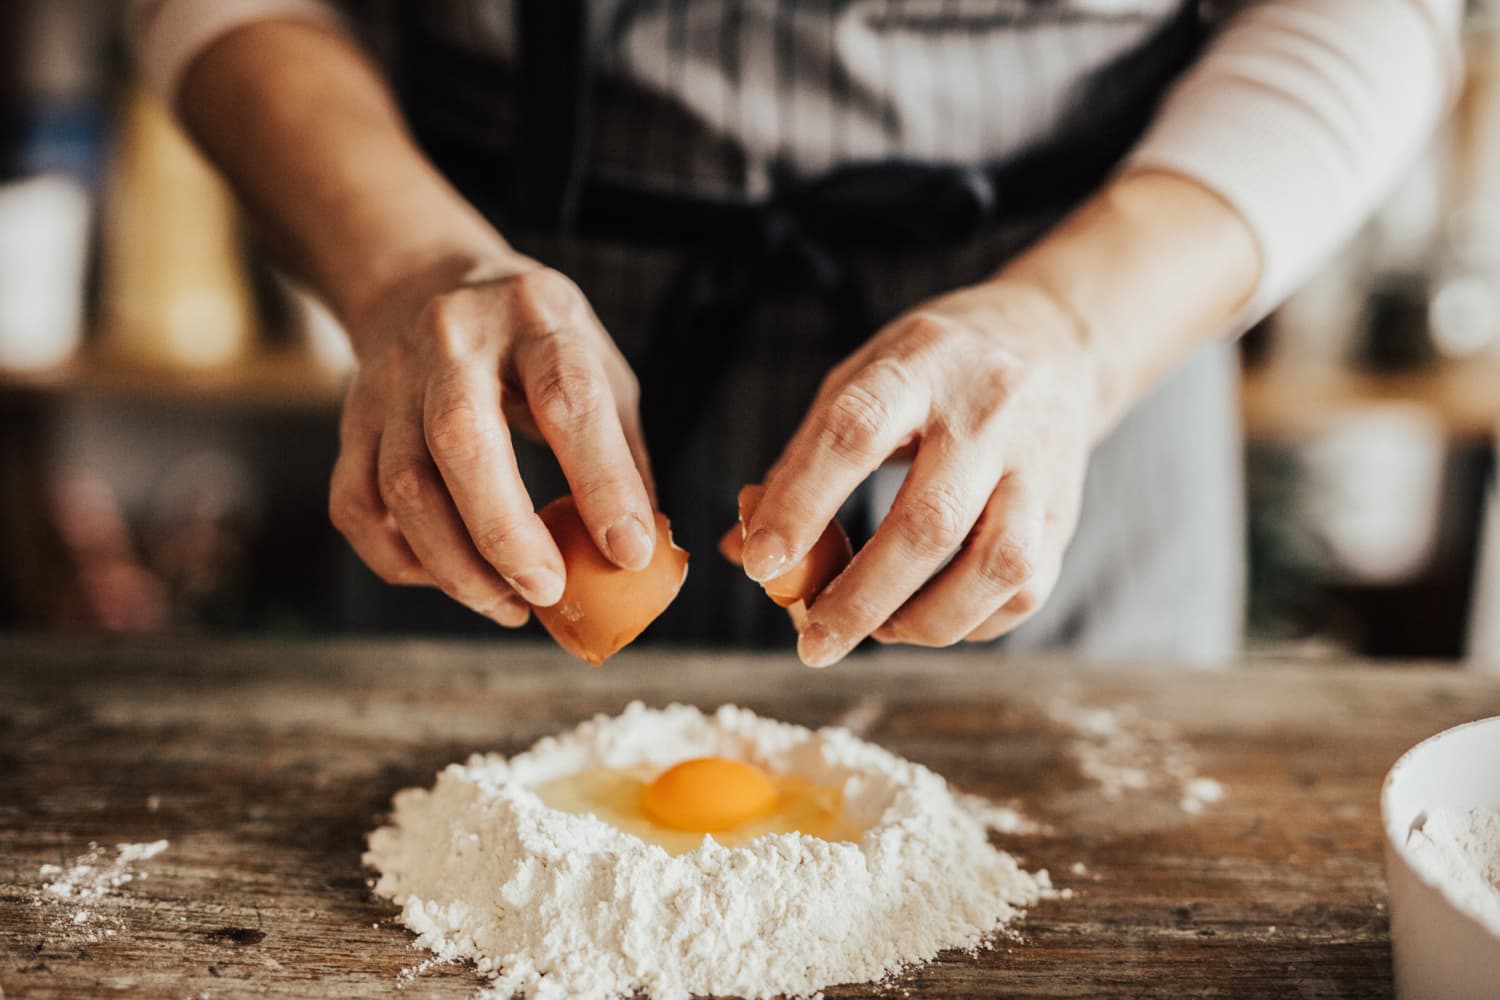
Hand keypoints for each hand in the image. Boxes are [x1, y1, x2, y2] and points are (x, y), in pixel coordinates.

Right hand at [328, 261, 655, 625]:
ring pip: (404, 486)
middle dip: (507, 534)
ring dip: (457, 566)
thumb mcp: (599, 368)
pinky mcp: (353, 420)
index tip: (629, 553)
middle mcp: (454, 339)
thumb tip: (641, 554)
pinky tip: (448, 578)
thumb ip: (622, 454)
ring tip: (509, 605)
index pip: (567, 398)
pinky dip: (402, 559)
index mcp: (537, 315)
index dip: (601, 482)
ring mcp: (392, 379)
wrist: (429, 283)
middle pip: (462, 440)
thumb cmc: (537, 343)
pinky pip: (357, 506)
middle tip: (548, 591)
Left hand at [740, 281, 1095, 665]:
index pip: (855, 434)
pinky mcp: (1065, 510)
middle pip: (928, 521)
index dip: (802, 504)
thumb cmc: (929, 371)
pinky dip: (971, 623)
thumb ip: (801, 462)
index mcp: (916, 365)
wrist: (1051, 340)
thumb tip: (741, 550)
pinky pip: (1026, 588)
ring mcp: (1037, 463)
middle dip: (862, 598)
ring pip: (997, 565)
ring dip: (927, 620)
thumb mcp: (858, 381)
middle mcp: (987, 412)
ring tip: (881, 631)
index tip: (761, 563)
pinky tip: (931, 619)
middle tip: (814, 643)